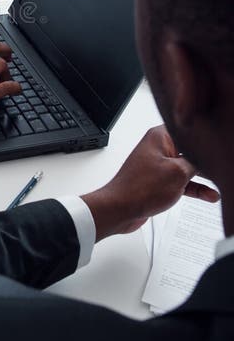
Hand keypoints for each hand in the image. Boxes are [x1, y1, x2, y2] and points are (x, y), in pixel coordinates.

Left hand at [82, 125, 220, 240]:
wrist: (120, 209)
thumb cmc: (139, 189)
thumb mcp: (178, 173)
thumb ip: (196, 164)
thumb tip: (207, 160)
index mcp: (160, 136)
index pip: (188, 131)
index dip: (204, 139)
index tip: (216, 148)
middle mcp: (158, 147)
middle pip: (190, 150)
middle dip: (206, 160)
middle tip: (220, 167)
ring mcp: (158, 165)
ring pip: (187, 168)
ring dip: (202, 177)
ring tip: (219, 183)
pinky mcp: (158, 181)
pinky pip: (181, 181)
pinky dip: (194, 188)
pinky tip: (208, 195)